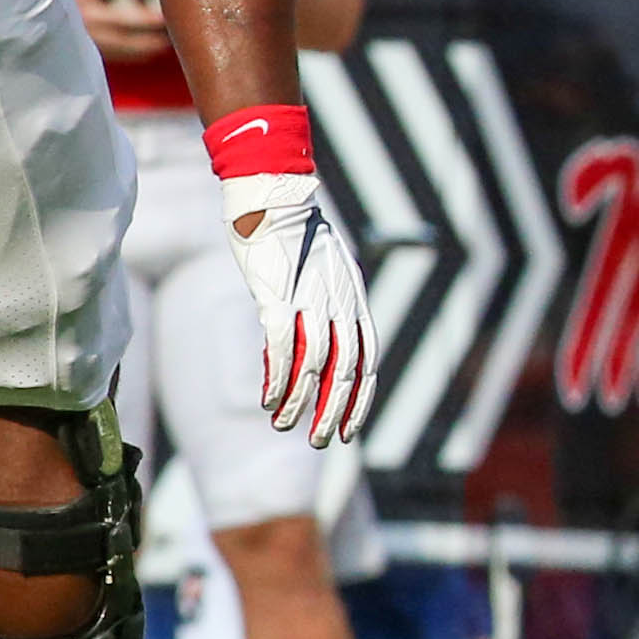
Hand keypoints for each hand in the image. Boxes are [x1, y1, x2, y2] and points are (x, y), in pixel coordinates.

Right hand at [68, 0, 168, 60]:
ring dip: (146, 42)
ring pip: (122, 41)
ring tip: (169, 39)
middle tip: (166, 16)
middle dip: (144, 19)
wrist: (33, 22)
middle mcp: (84, 14)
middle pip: (120, 19)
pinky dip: (136, 53)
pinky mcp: (88, 50)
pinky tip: (155, 49)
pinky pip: (117, 54)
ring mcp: (87, 35)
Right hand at [222, 172, 376, 443]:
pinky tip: (270, 400)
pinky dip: (279, 378)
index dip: (361, 396)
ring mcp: (310, 300)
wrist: (275, 197)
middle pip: (347, 369)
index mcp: (354, 300)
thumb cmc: (295, 237)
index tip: (352, 426)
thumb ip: (322, 310)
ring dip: (303, 401)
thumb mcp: (322, 275)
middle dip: (337, 410)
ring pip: (315, 364)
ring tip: (286, 426)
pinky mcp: (278, 296)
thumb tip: (303, 351)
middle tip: (325, 442)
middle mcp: (340, 303)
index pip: (368, 359)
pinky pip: (282, 347)